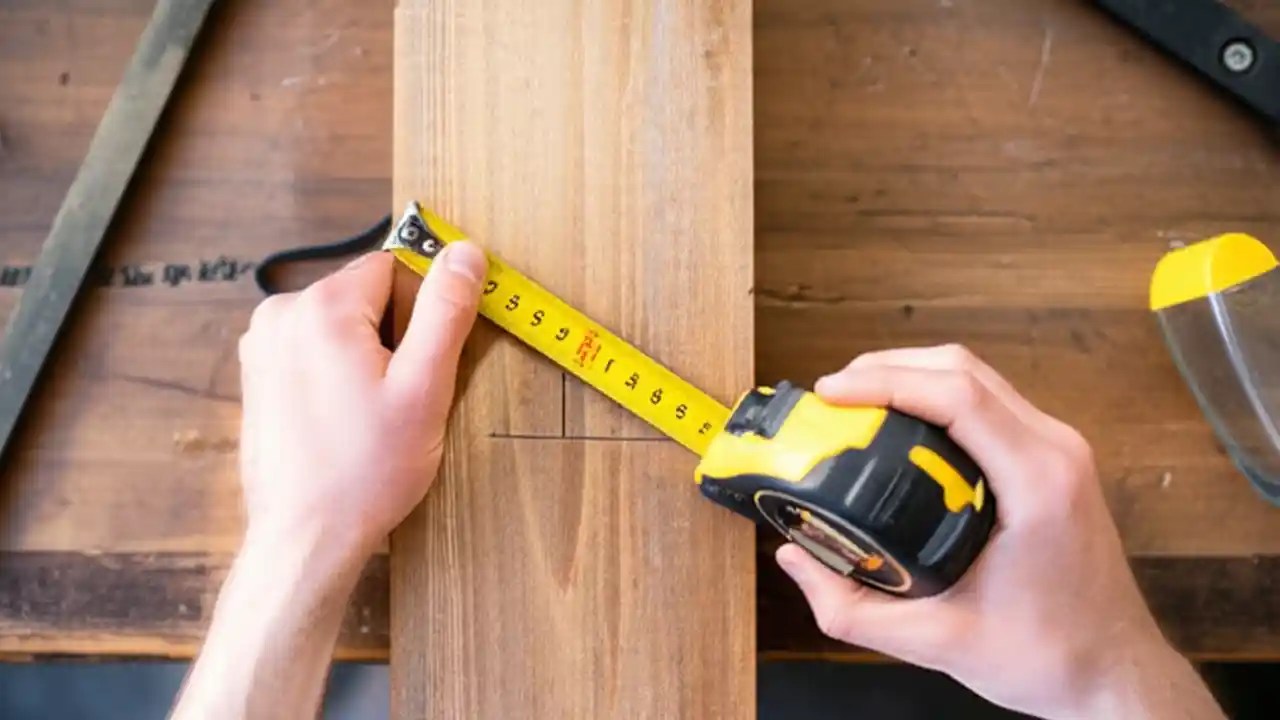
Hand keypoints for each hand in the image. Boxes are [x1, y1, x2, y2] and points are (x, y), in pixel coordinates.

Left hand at [236, 244, 486, 560]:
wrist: (305, 537)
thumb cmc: (365, 472)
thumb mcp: (424, 388)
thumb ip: (446, 311)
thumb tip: (464, 252)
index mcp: (321, 307)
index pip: (394, 268)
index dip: (422, 313)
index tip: (422, 362)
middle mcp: (280, 314)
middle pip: (366, 296)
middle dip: (394, 338)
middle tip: (399, 399)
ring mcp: (262, 347)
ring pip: (343, 326)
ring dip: (367, 360)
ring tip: (371, 417)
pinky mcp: (258, 375)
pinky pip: (317, 352)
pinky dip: (339, 377)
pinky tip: (346, 422)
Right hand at [775, 345, 1219, 718]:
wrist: (1113, 671)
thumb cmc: (1048, 656)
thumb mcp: (936, 644)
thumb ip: (852, 608)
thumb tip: (793, 559)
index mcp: (1038, 485)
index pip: (957, 397)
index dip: (885, 382)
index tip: (831, 395)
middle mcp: (1056, 451)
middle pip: (963, 369)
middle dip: (888, 369)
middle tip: (830, 397)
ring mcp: (1060, 448)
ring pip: (977, 376)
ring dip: (912, 376)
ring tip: (854, 404)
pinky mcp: (1053, 457)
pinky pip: (989, 401)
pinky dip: (937, 397)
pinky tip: (899, 425)